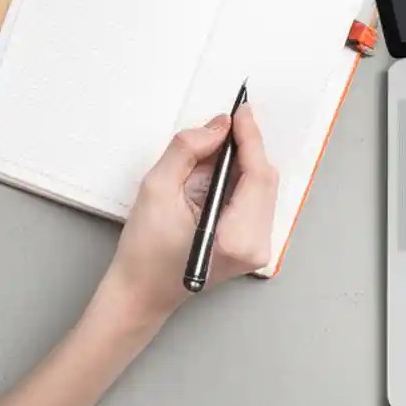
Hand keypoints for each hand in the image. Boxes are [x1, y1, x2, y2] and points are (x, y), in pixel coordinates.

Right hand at [99, 105, 277, 322]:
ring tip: (216, 147)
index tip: (241, 112)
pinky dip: (240, 180)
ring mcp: (259, 248)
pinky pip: (254, 200)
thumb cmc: (143, 254)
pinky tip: (220, 171)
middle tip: (223, 125)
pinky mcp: (253, 245)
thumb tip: (217, 128)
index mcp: (237, 238)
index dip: (250, 138)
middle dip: (245, 147)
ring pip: (261, 188)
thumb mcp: (155, 190)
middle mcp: (257, 246)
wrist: (141, 294)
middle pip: (264, 180)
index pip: (257, 174)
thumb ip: (187, 152)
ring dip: (242, 163)